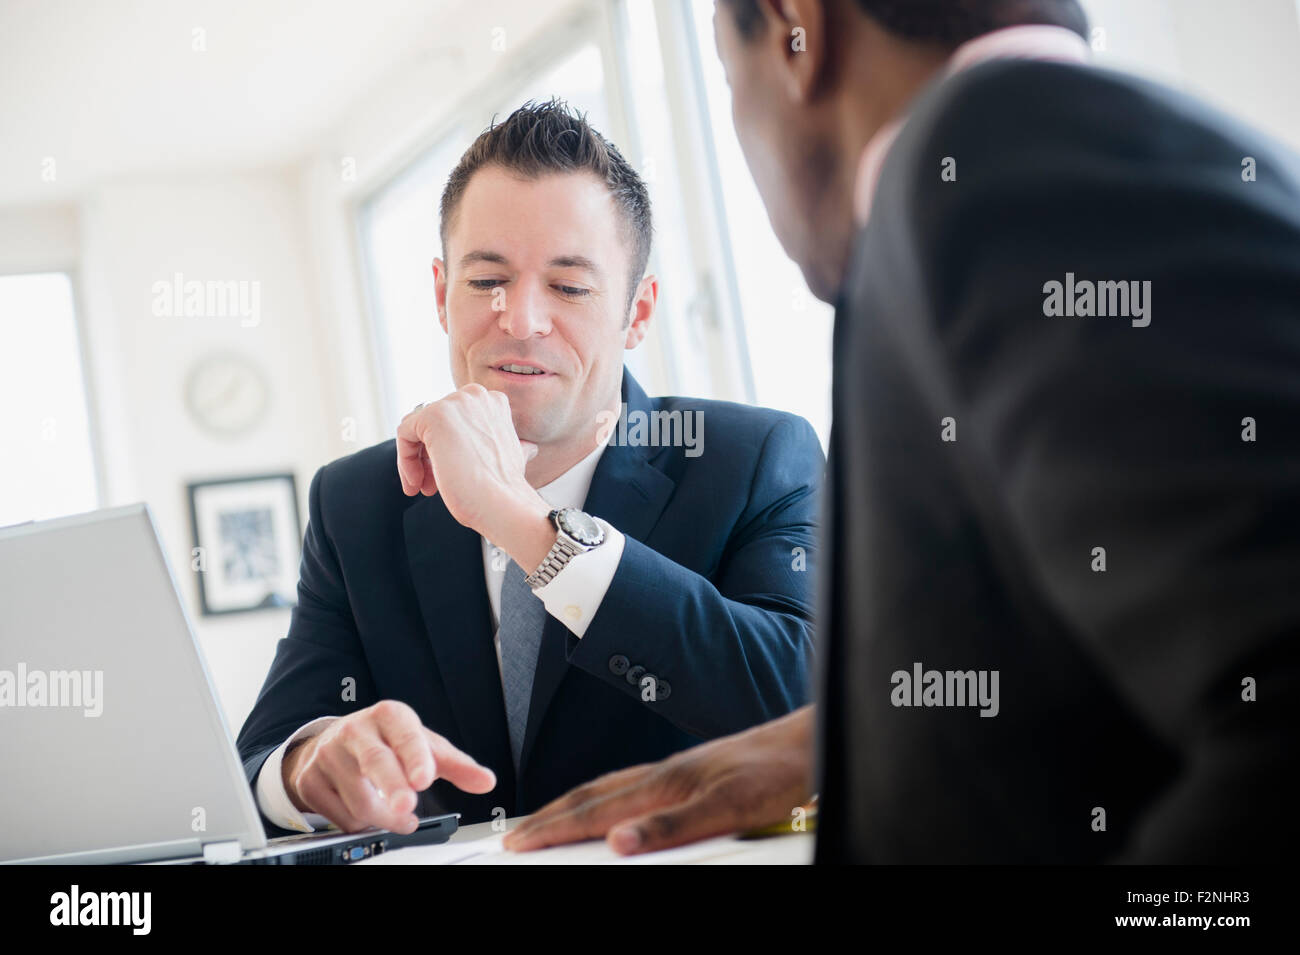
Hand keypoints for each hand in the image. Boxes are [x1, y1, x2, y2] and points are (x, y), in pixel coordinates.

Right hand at [282, 700, 495, 833]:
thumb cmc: (388, 742)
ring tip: (399, 814)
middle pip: (375, 762)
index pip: (406, 735)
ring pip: (360, 800)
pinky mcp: (309, 780)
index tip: (424, 778)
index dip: (415, 757)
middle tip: (406, 811)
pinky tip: (369, 811)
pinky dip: (361, 823)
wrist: (335, 742)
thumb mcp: (424, 746)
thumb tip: (486, 781)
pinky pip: (341, 816)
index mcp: (389, 716)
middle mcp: (355, 730)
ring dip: (385, 818)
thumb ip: (456, 765)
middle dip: (392, 788)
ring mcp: (328, 754)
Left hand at [395, 384, 553, 568]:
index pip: (454, 420)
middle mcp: (476, 395)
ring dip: (417, 461)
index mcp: (494, 402)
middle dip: (430, 457)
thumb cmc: (504, 489)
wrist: (504, 504)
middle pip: (434, 424)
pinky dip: (405, 460)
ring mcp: (455, 403)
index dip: (447, 450)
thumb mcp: (511, 455)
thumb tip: (524, 446)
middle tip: (430, 485)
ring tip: (425, 487)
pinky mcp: (434, 415)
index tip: (448, 475)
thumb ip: (500, 441)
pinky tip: (417, 482)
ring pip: (417, 429)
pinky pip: (404, 433)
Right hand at [503, 705, 815, 854]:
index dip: (553, 829)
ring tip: (548, 819)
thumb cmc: (775, 772)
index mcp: (665, 784)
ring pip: (609, 788)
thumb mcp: (728, 807)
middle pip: (591, 795)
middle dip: (549, 816)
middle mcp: (664, 774)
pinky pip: (630, 786)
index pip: (595, 810)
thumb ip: (672, 826)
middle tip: (516, 835)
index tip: (518, 842)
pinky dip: (603, 799)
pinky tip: (611, 806)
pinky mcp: (691, 773)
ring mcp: (676, 772)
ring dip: (572, 805)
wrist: (805, 744)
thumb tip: (619, 841)